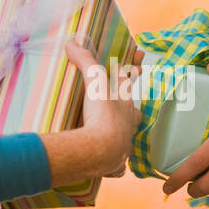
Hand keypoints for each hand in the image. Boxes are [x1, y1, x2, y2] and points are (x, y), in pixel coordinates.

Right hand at [64, 39, 143, 175]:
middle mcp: (127, 125)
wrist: (101, 150)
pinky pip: (117, 165)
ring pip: (126, 139)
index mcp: (124, 105)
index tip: (137, 66)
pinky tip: (110, 166)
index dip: (132, 72)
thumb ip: (85, 61)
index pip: (129, 85)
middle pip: (133, 114)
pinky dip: (114, 165)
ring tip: (115, 136)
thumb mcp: (95, 82)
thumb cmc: (102, 114)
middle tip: (128, 107)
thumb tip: (71, 42)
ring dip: (121, 136)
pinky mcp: (113, 164)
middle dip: (130, 110)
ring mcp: (122, 145)